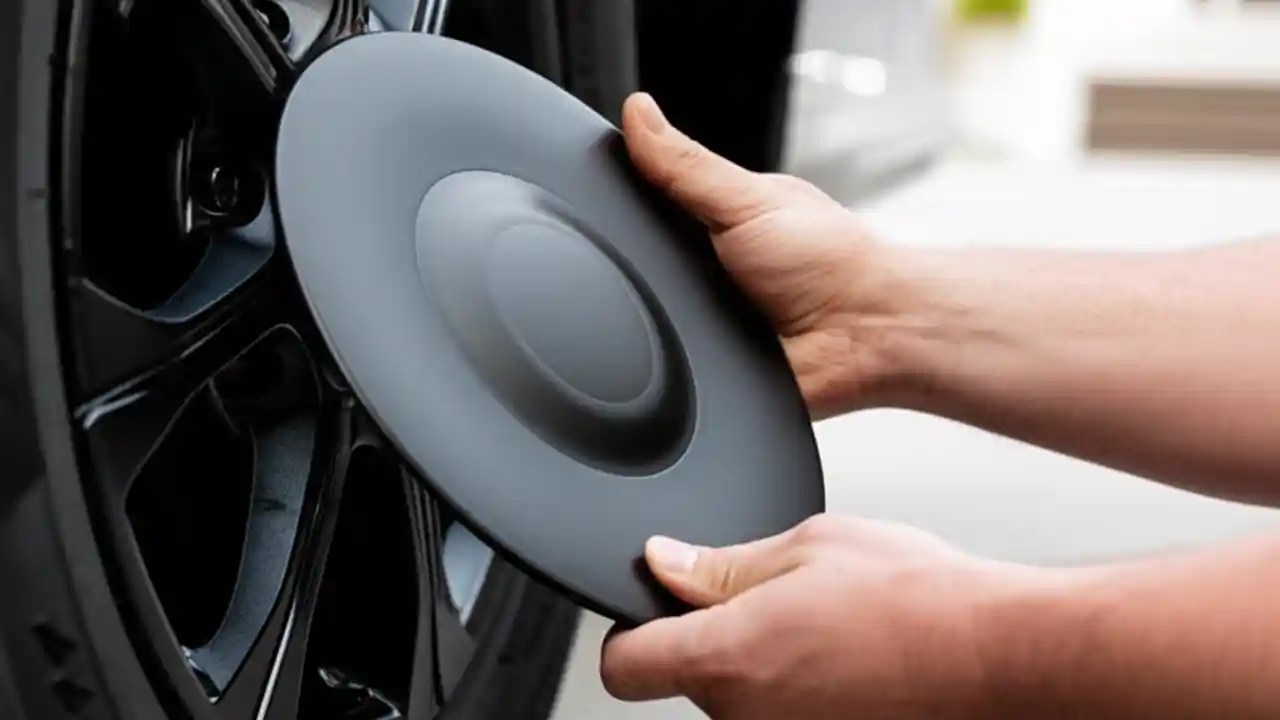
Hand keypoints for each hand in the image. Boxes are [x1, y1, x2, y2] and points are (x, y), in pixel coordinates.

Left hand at [600, 515, 1045, 719]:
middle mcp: (745, 719)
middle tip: (777, 603)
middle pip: (690, 678)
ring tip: (827, 632)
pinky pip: (785, 716)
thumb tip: (665, 561)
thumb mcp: (808, 546)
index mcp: (726, 658)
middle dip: (718, 639)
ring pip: (743, 700)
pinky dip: (804, 692)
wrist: (1002, 655)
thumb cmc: (918, 600)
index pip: (624, 665)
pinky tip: (848, 663)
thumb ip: (722, 565)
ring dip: (766, 667)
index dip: (631, 632)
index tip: (653, 612)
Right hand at [621, 93, 902, 417]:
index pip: (643, 200)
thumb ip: (687, 165)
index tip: (607, 184)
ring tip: (700, 302)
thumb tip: (638, 112)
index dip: (620, 193)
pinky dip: (676, 352)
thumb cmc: (831, 262)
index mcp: (711, 217)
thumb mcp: (749, 199)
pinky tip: (701, 339)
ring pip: (645, 314)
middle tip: (678, 259)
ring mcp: (704, 315)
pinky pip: (670, 359)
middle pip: (637, 259)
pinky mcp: (707, 361)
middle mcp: (704, 265)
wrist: (866, 336)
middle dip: (640, 260)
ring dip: (659, 310)